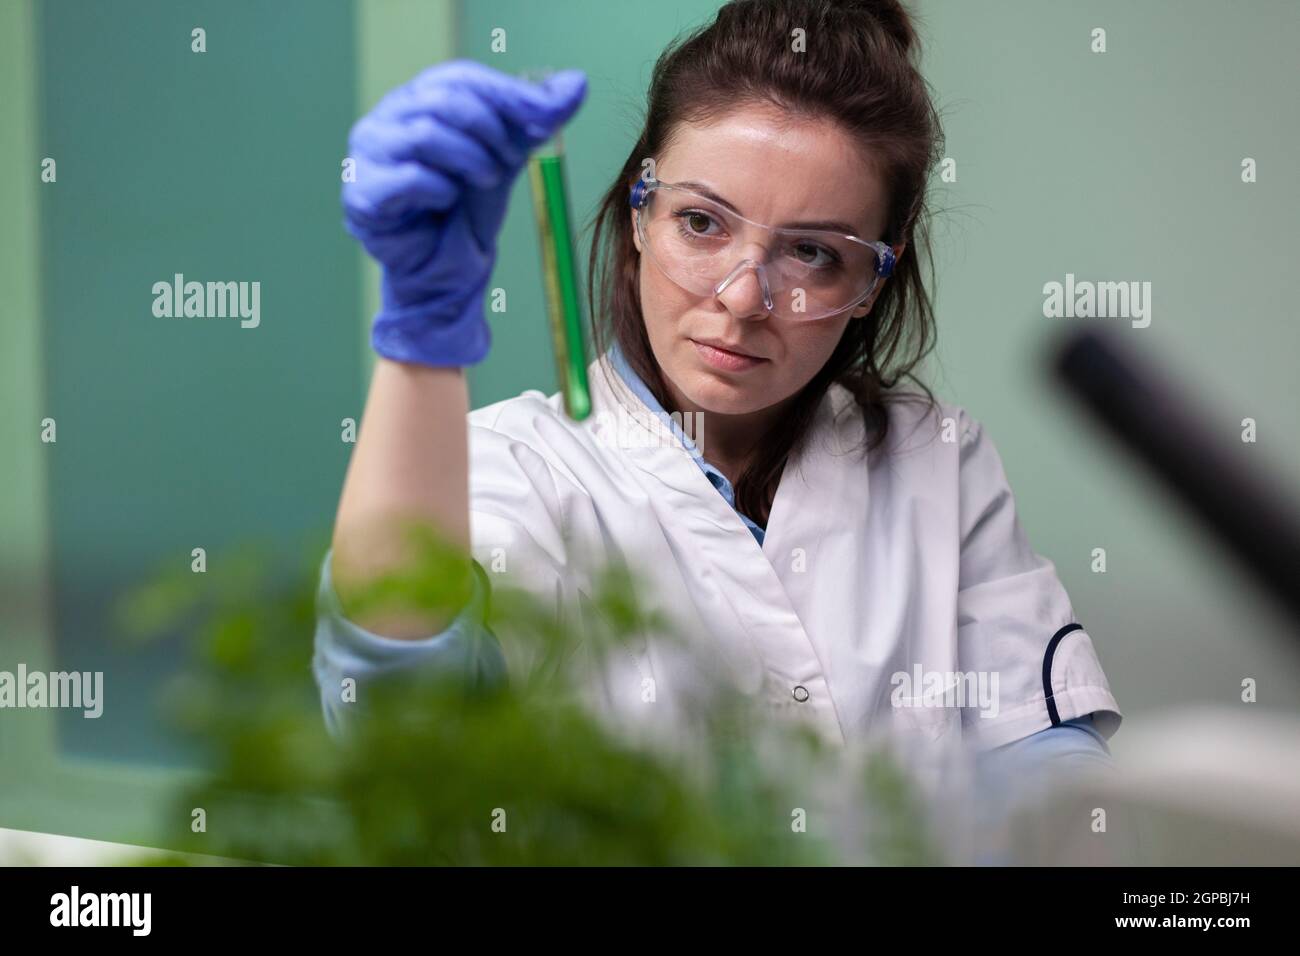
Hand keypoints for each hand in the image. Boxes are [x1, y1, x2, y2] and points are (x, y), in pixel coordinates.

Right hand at [342, 60, 586, 366]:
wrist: (448, 270)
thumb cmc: (469, 208)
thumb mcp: (509, 156)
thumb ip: (538, 118)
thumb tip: (579, 81)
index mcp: (419, 97)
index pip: (462, 77)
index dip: (507, 96)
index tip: (545, 121)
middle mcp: (387, 116)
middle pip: (444, 100)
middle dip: (489, 132)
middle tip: (508, 163)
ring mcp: (368, 152)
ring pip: (425, 133)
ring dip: (470, 160)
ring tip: (486, 182)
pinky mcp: (362, 192)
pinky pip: (409, 177)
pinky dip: (440, 190)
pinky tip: (447, 204)